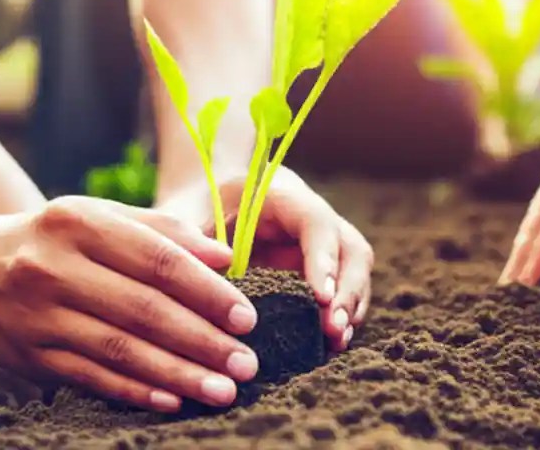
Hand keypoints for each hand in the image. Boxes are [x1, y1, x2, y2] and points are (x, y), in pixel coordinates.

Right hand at [0, 197, 261, 411]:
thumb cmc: (50, 240)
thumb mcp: (98, 216)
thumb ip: (161, 231)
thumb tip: (226, 257)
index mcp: (79, 222)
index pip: (157, 259)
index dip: (206, 291)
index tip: (246, 316)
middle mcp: (54, 267)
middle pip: (144, 309)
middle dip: (203, 340)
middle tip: (246, 363)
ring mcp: (39, 315)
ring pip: (121, 350)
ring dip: (179, 374)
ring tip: (223, 389)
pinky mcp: (30, 356)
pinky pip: (93, 377)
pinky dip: (136, 390)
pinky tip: (173, 400)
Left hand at [159, 167, 372, 351]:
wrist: (200, 205)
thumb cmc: (192, 208)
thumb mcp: (184, 216)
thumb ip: (194, 241)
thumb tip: (220, 267)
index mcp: (280, 195)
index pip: (316, 221)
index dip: (323, 258)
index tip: (320, 297)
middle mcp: (309, 218)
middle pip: (350, 247)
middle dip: (347, 289)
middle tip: (333, 329)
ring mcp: (318, 245)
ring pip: (355, 270)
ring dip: (350, 306)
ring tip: (335, 341)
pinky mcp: (316, 270)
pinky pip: (341, 291)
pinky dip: (340, 316)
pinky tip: (330, 344)